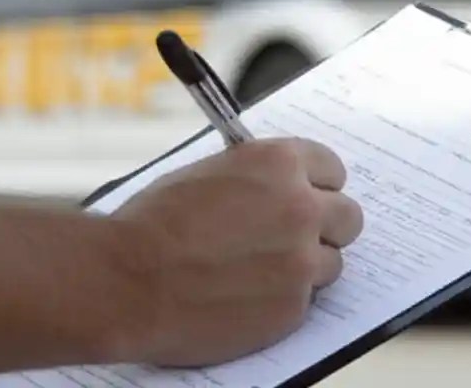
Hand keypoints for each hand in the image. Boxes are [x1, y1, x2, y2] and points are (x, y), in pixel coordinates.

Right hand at [108, 138, 364, 366]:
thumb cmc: (150, 225)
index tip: (311, 198)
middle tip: (298, 241)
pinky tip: (246, 300)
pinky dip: (282, 303)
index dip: (319, 187)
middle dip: (326, 228)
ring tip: (259, 275)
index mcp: (279, 164)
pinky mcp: (293, 307)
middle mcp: (301, 207)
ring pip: (331, 263)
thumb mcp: (208, 176)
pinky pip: (305, 302)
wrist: (123, 281)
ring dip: (305, 269)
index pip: (332, 169)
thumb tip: (278, 188)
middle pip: (348, 217)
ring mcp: (302, 260)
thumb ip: (256, 180)